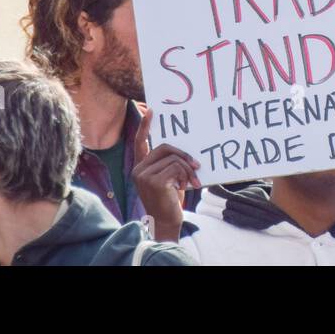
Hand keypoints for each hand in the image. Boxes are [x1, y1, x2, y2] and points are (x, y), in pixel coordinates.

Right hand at [131, 109, 200, 241]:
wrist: (166, 222)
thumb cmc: (169, 200)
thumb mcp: (168, 178)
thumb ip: (169, 164)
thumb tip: (183, 151)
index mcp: (141, 167)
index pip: (140, 143)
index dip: (145, 127)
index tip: (150, 111)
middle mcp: (138, 169)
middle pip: (164, 147)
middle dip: (183, 154)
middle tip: (196, 165)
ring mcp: (144, 175)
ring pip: (173, 158)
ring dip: (187, 170)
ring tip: (191, 181)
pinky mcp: (153, 181)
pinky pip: (176, 168)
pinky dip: (185, 175)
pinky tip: (185, 187)